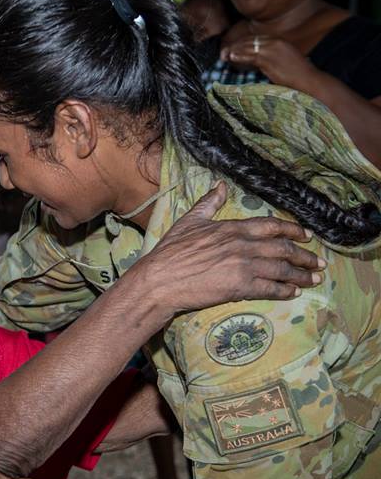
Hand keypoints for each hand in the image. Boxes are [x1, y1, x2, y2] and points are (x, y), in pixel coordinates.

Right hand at [127, 182, 324, 321]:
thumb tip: (220, 185)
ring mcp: (244, 266)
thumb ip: (208, 204)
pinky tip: (293, 292)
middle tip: (318, 261)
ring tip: (314, 278)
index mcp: (232, 227)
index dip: (293, 230)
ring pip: (282, 269)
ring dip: (302, 274)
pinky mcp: (241, 287)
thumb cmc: (170, 252)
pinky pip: (271, 288)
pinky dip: (285, 290)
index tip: (306, 236)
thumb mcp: (189, 222)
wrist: (160, 280)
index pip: (272, 226)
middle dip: (305, 256)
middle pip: (284, 248)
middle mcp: (243, 245)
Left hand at [220, 34, 318, 90]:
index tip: (233, 47)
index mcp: (280, 41)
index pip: (257, 39)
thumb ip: (271, 58)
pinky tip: (231, 58)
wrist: (308, 80)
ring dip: (235, 50)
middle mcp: (276, 42)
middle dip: (236, 45)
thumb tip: (257, 61)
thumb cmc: (297, 75)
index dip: (243, 42)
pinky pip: (250, 56)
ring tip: (225, 54)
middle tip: (224, 50)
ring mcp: (272, 50)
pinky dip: (239, 56)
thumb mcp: (284, 61)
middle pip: (251, 41)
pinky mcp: (269, 59)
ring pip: (249, 47)